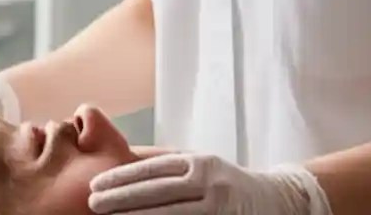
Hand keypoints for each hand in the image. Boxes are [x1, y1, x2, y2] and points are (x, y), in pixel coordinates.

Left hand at [89, 153, 323, 214]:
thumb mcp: (200, 165)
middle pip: (157, 192)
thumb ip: (168, 165)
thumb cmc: (226, 181)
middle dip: (121, 199)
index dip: (121, 177)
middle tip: (93, 204)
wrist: (277, 200)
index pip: (152, 169)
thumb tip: (123, 163)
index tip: (95, 185)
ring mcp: (219, 207)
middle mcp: (210, 183)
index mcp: (199, 163)